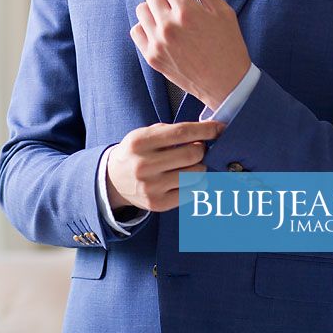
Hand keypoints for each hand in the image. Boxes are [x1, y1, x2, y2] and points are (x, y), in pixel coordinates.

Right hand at [104, 121, 224, 211]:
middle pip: (191, 155)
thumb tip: (208, 133)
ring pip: (195, 175)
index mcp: (139, 142)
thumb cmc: (136, 153)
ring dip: (201, 167)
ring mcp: (151, 187)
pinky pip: (192, 193)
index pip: (180, 133)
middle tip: (200, 148)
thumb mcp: (144, 135)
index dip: (205, 130)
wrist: (114, 180)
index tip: (219, 128)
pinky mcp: (158, 204)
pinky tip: (191, 178)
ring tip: (194, 164)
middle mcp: (143, 165)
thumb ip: (171, 132)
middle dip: (202, 149)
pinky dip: (198, 183)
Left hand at [130, 0, 251, 109]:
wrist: (227, 84)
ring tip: (170, 13)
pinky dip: (145, 25)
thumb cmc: (229, 48)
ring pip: (141, 9)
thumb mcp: (224, 11)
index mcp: (187, 12)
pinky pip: (136, 31)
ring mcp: (157, 42)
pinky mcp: (152, 56)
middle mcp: (168, 26)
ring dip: (154, 6)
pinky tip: (161, 28)